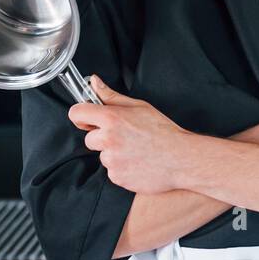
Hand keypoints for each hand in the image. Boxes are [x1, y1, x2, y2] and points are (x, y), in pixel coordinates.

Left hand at [68, 75, 189, 193]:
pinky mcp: (116, 177)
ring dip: (113, 154)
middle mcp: (108, 139)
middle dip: (102, 138)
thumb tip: (94, 82)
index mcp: (112, 118)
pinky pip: (111, 171)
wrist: (181, 158)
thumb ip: (112, 96)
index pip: (77, 113)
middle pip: (89, 139)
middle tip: (124, 137)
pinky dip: (121, 168)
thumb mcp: (139, 106)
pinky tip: (137, 162)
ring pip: (102, 156)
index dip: (81, 115)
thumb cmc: (163, 131)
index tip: (88, 119)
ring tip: (135, 151)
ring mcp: (111, 160)